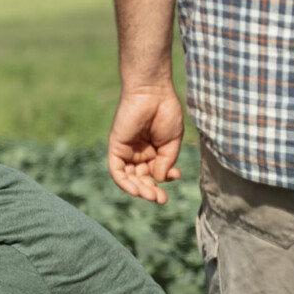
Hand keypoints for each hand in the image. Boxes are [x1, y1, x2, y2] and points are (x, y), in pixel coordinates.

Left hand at [107, 89, 183, 204]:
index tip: (177, 177)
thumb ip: (166, 161)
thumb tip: (161, 179)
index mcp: (153, 151)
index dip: (165, 179)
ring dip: (139, 189)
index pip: (156, 172)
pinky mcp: (115, 148)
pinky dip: (124, 182)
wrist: (153, 93)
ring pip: (129, 178)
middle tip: (161, 200)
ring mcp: (126, 151)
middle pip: (141, 178)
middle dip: (151, 190)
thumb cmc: (165, 113)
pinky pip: (117, 170)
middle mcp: (138, 153)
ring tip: (151, 196)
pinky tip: (136, 190)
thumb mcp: (171, 141)